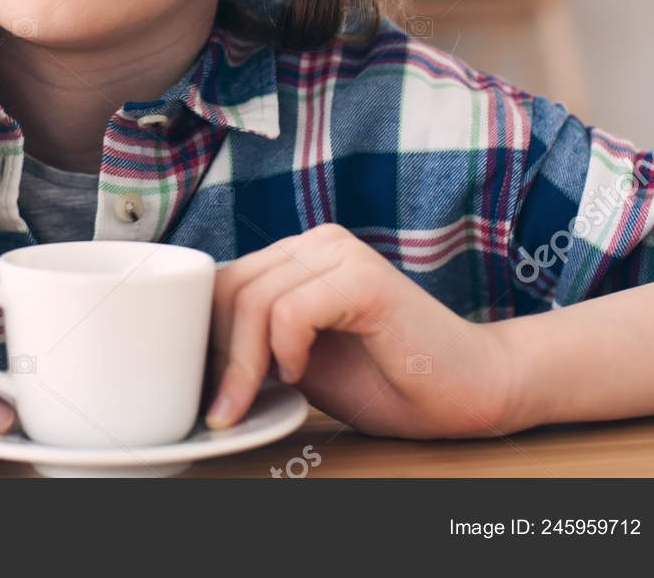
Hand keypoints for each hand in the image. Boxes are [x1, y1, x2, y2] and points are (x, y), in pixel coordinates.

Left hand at [204, 224, 516, 438]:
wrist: (466, 391)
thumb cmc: (386, 381)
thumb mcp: (297, 364)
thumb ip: (253, 346)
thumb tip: (187, 359)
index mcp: (296, 258)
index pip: (219, 284)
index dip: (202, 338)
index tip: (204, 394)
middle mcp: (315, 243)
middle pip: (227, 289)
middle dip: (217, 356)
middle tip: (224, 410)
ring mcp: (340, 254)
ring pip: (252, 300)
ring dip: (244, 363)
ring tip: (258, 399)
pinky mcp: (363, 277)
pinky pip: (290, 310)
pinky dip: (284, 350)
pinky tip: (301, 374)